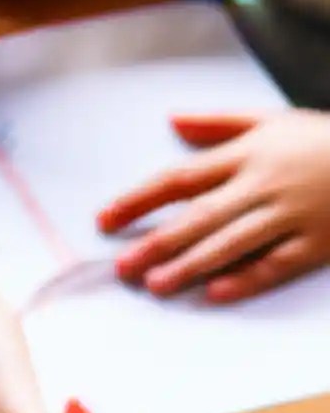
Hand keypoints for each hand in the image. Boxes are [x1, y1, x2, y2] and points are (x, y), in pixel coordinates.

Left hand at [98, 111, 329, 302]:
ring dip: (191, 264)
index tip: (105, 219)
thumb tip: (170, 119)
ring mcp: (292, 215)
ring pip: (233, 242)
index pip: (179, 178)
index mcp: (246, 155)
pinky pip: (278, 263)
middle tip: (123, 267)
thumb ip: (217, 124)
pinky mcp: (319, 242)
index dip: (139, 199)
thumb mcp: (272, 121)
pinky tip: (216, 293)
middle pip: (199, 216)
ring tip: (157, 285)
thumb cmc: (325, 140)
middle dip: (158, 242)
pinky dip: (247, 278)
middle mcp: (263, 185)